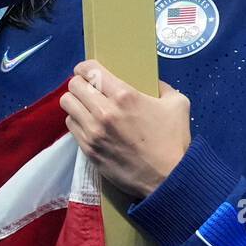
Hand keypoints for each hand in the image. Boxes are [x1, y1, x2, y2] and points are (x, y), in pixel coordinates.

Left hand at [60, 60, 190, 198]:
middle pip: (73, 86)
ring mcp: (92, 132)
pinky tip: (88, 124)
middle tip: (88, 89)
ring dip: (76, 103)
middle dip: (80, 84)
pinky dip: (77, 122)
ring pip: (67, 106)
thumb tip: (150, 81)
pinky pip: (71, 126)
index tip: (88, 70)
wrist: (168, 179)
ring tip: (86, 106)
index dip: (85, 67)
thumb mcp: (178, 104)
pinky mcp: (87, 149)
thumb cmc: (174, 141)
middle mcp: (103, 111)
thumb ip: (162, 87)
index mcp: (124, 96)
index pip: (89, 70)